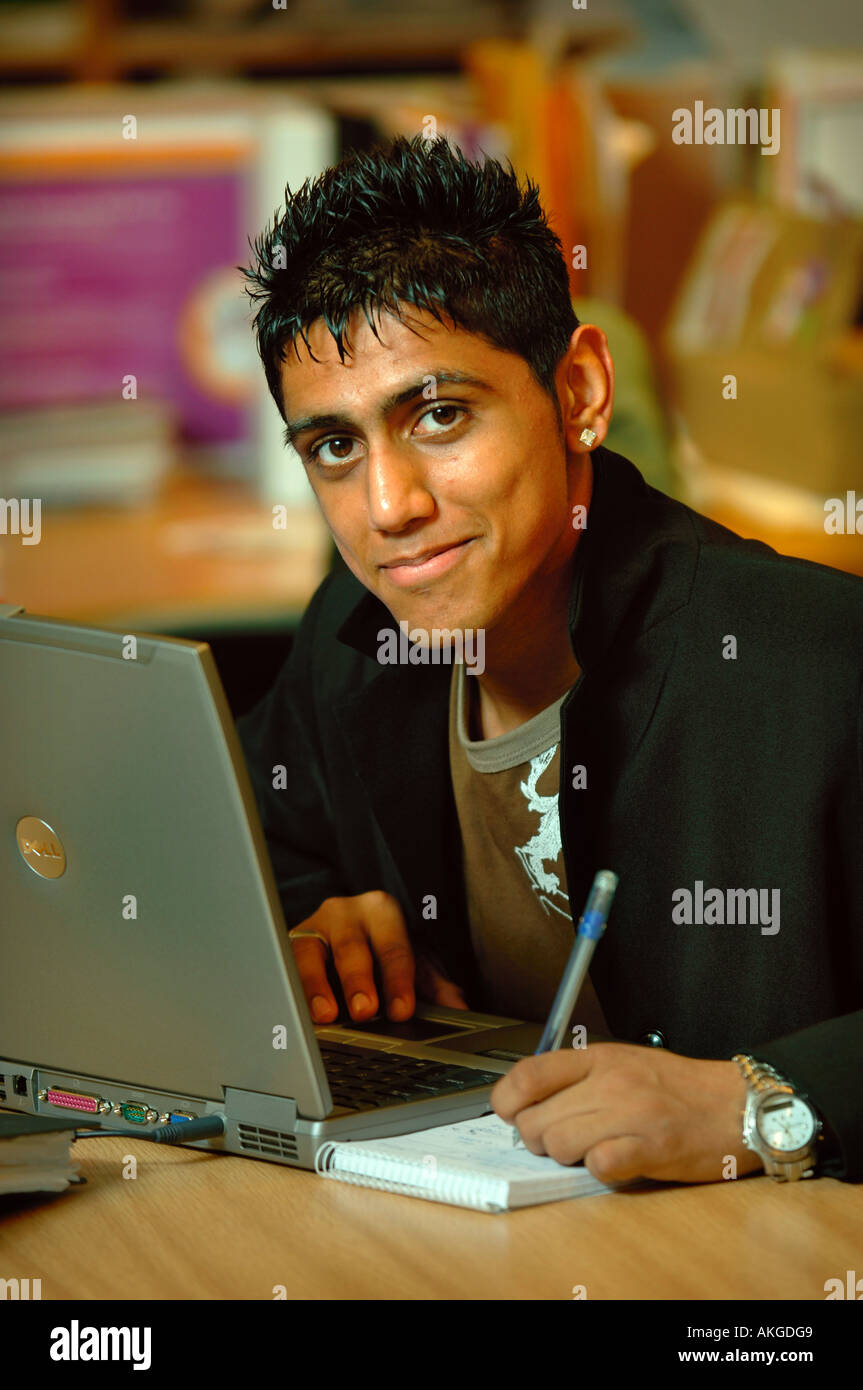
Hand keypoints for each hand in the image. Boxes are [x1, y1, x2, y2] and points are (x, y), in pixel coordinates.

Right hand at [289, 891, 468, 1023]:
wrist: (343, 925)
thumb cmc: (381, 946)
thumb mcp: (412, 960)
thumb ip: (435, 985)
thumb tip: (460, 1010)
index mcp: (382, 911)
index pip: (394, 946)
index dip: (399, 979)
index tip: (402, 1009)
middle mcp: (345, 911)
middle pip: (352, 946)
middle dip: (359, 980)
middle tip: (365, 1010)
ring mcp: (312, 925)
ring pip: (311, 952)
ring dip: (318, 985)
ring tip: (326, 1015)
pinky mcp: (287, 943)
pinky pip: (284, 965)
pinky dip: (292, 989)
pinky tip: (295, 1011)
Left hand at [489, 1042, 763, 1184]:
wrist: (738, 1104)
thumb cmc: (678, 1088)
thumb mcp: (624, 1063)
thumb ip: (578, 1078)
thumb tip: (527, 1102)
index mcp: (600, 1058)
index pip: (529, 1074)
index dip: (507, 1100)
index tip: (510, 1113)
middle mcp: (611, 1082)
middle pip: (537, 1119)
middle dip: (539, 1139)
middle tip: (560, 1141)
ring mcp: (633, 1114)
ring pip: (561, 1143)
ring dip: (567, 1157)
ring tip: (590, 1151)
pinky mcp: (654, 1148)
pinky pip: (601, 1164)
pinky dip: (600, 1170)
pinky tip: (615, 1162)